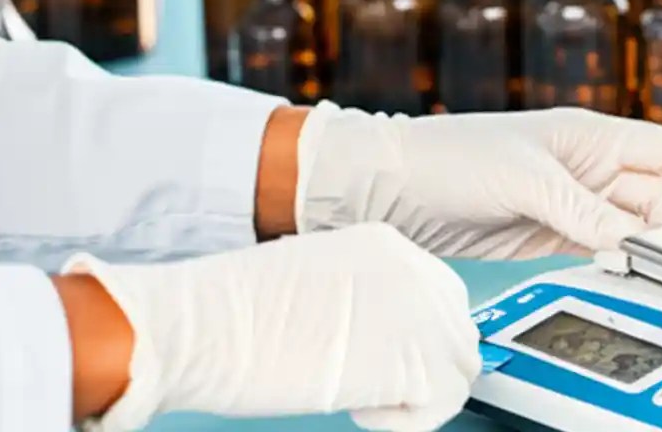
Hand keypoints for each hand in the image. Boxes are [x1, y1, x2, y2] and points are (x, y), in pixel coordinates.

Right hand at [67, 223, 479, 431]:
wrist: (201, 327)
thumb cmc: (230, 311)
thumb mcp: (316, 277)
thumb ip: (363, 296)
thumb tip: (380, 334)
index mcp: (388, 246)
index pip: (440, 295)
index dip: (418, 335)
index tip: (389, 358)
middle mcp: (414, 273)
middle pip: (458, 331)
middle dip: (427, 366)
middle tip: (379, 385)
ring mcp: (418, 316)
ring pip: (459, 369)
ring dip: (418, 394)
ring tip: (365, 398)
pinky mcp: (411, 363)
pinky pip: (442, 404)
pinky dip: (407, 420)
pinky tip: (361, 409)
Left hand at [297, 104, 661, 258]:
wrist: (393, 186)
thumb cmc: (452, 155)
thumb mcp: (524, 179)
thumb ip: (582, 209)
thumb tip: (630, 239)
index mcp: (589, 136)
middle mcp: (586, 168)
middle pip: (656, 199)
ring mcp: (569, 202)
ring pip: (631, 228)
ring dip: (647, 248)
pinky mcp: (548, 232)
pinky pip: (600, 247)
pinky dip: (617, 260)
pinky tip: (627, 273)